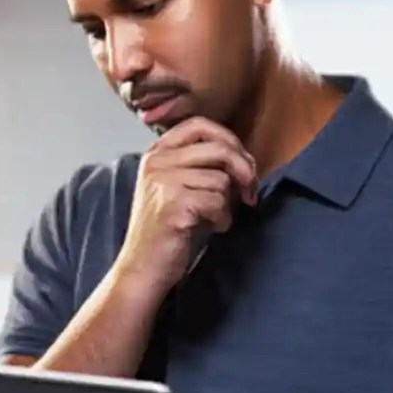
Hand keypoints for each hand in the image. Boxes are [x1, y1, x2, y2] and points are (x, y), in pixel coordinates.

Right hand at [117, 117, 257, 291]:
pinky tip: (212, 228)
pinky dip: (222, 218)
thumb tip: (244, 158)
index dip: (229, 139)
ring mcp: (162, 181)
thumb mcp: (178, 187)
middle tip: (249, 192)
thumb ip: (201, 165)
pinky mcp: (173, 203)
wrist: (143, 267)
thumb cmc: (168, 229)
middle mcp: (156, 162)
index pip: (199, 125)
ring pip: (221, 178)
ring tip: (215, 218)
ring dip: (228, 202)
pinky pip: (217, 201)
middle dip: (243, 170)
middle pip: (218, 148)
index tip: (242, 163)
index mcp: (156, 153)